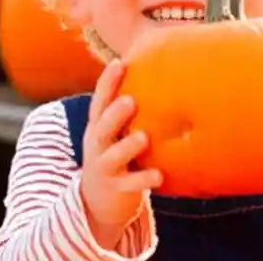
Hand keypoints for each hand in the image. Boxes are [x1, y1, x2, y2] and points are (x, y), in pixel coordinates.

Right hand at [79, 59, 161, 249]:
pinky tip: (159, 175)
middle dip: (114, 114)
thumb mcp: (116, 130)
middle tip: (129, 100)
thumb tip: (164, 66)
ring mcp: (105, 168)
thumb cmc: (116, 152)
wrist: (98, 200)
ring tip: (143, 137)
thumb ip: (130, 106)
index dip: (107, 83)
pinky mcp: (117, 188)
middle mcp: (98, 146)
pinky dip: (143, 180)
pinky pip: (130, 185)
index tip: (119, 63)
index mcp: (99, 127)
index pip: (100, 102)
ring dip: (127, 147)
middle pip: (101, 128)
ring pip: (113, 157)